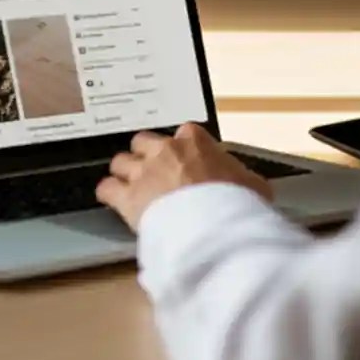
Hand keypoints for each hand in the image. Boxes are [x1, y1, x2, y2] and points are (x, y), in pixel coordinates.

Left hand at [96, 123, 271, 231]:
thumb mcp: (252, 185)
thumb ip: (245, 178)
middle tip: (152, 171)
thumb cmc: (234, 204)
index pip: (183, 133)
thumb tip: (252, 185)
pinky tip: (111, 199)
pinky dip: (108, 193)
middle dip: (145, 155)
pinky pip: (106, 187)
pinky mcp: (127, 196)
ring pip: (120, 162)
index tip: (185, 158)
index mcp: (194, 141)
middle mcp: (164, 150)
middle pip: (143, 142)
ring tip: (129, 185)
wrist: (213, 226)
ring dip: (124, 173)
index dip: (182, 147)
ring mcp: (143, 172)